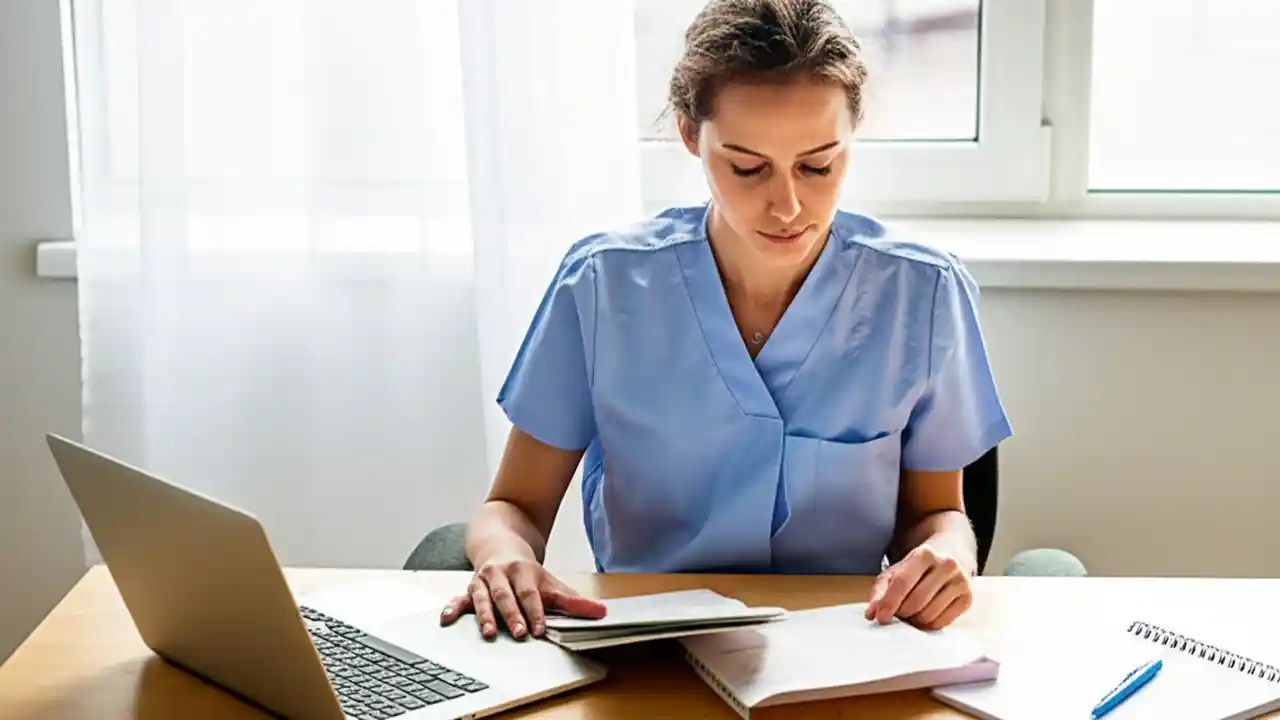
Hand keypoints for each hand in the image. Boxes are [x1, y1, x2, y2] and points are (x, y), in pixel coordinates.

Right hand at [439, 556, 606, 639]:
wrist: (499, 542)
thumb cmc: (526, 570)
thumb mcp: (550, 581)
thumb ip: (573, 600)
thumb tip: (601, 612)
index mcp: (524, 571)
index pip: (531, 593)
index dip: (536, 611)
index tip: (540, 627)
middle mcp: (502, 574)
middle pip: (507, 596)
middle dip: (513, 615)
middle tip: (518, 633)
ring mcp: (483, 580)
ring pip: (483, 598)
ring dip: (486, 616)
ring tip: (488, 633)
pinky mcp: (469, 588)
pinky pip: (459, 598)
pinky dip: (452, 608)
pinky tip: (447, 619)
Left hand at [864, 543, 972, 629]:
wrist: (951, 555)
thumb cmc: (918, 567)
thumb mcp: (895, 572)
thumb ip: (880, 591)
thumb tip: (871, 613)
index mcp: (925, 553)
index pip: (902, 583)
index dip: (889, 603)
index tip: (880, 618)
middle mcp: (947, 564)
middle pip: (916, 601)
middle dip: (902, 613)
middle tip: (897, 613)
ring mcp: (961, 581)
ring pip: (929, 615)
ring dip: (914, 620)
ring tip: (911, 612)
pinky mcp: (968, 598)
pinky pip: (942, 623)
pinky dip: (928, 625)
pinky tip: (924, 615)